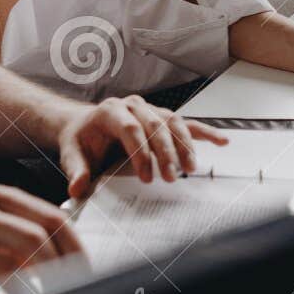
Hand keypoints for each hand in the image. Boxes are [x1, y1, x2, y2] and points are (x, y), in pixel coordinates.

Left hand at [55, 96, 227, 198]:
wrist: (85, 127)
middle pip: (155, 124)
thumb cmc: (82, 140)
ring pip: (173, 122)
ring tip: (190, 169)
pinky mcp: (162, 118)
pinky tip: (221, 141)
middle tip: (170, 177)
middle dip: (165, 152)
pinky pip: (186, 124)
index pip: (130, 127)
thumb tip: (77, 188)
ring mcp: (150, 110)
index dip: (140, 152)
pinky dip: (204, 133)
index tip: (146, 176)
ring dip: (184, 146)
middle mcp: (132, 105)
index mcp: (110, 110)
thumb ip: (76, 171)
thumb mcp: (72, 155)